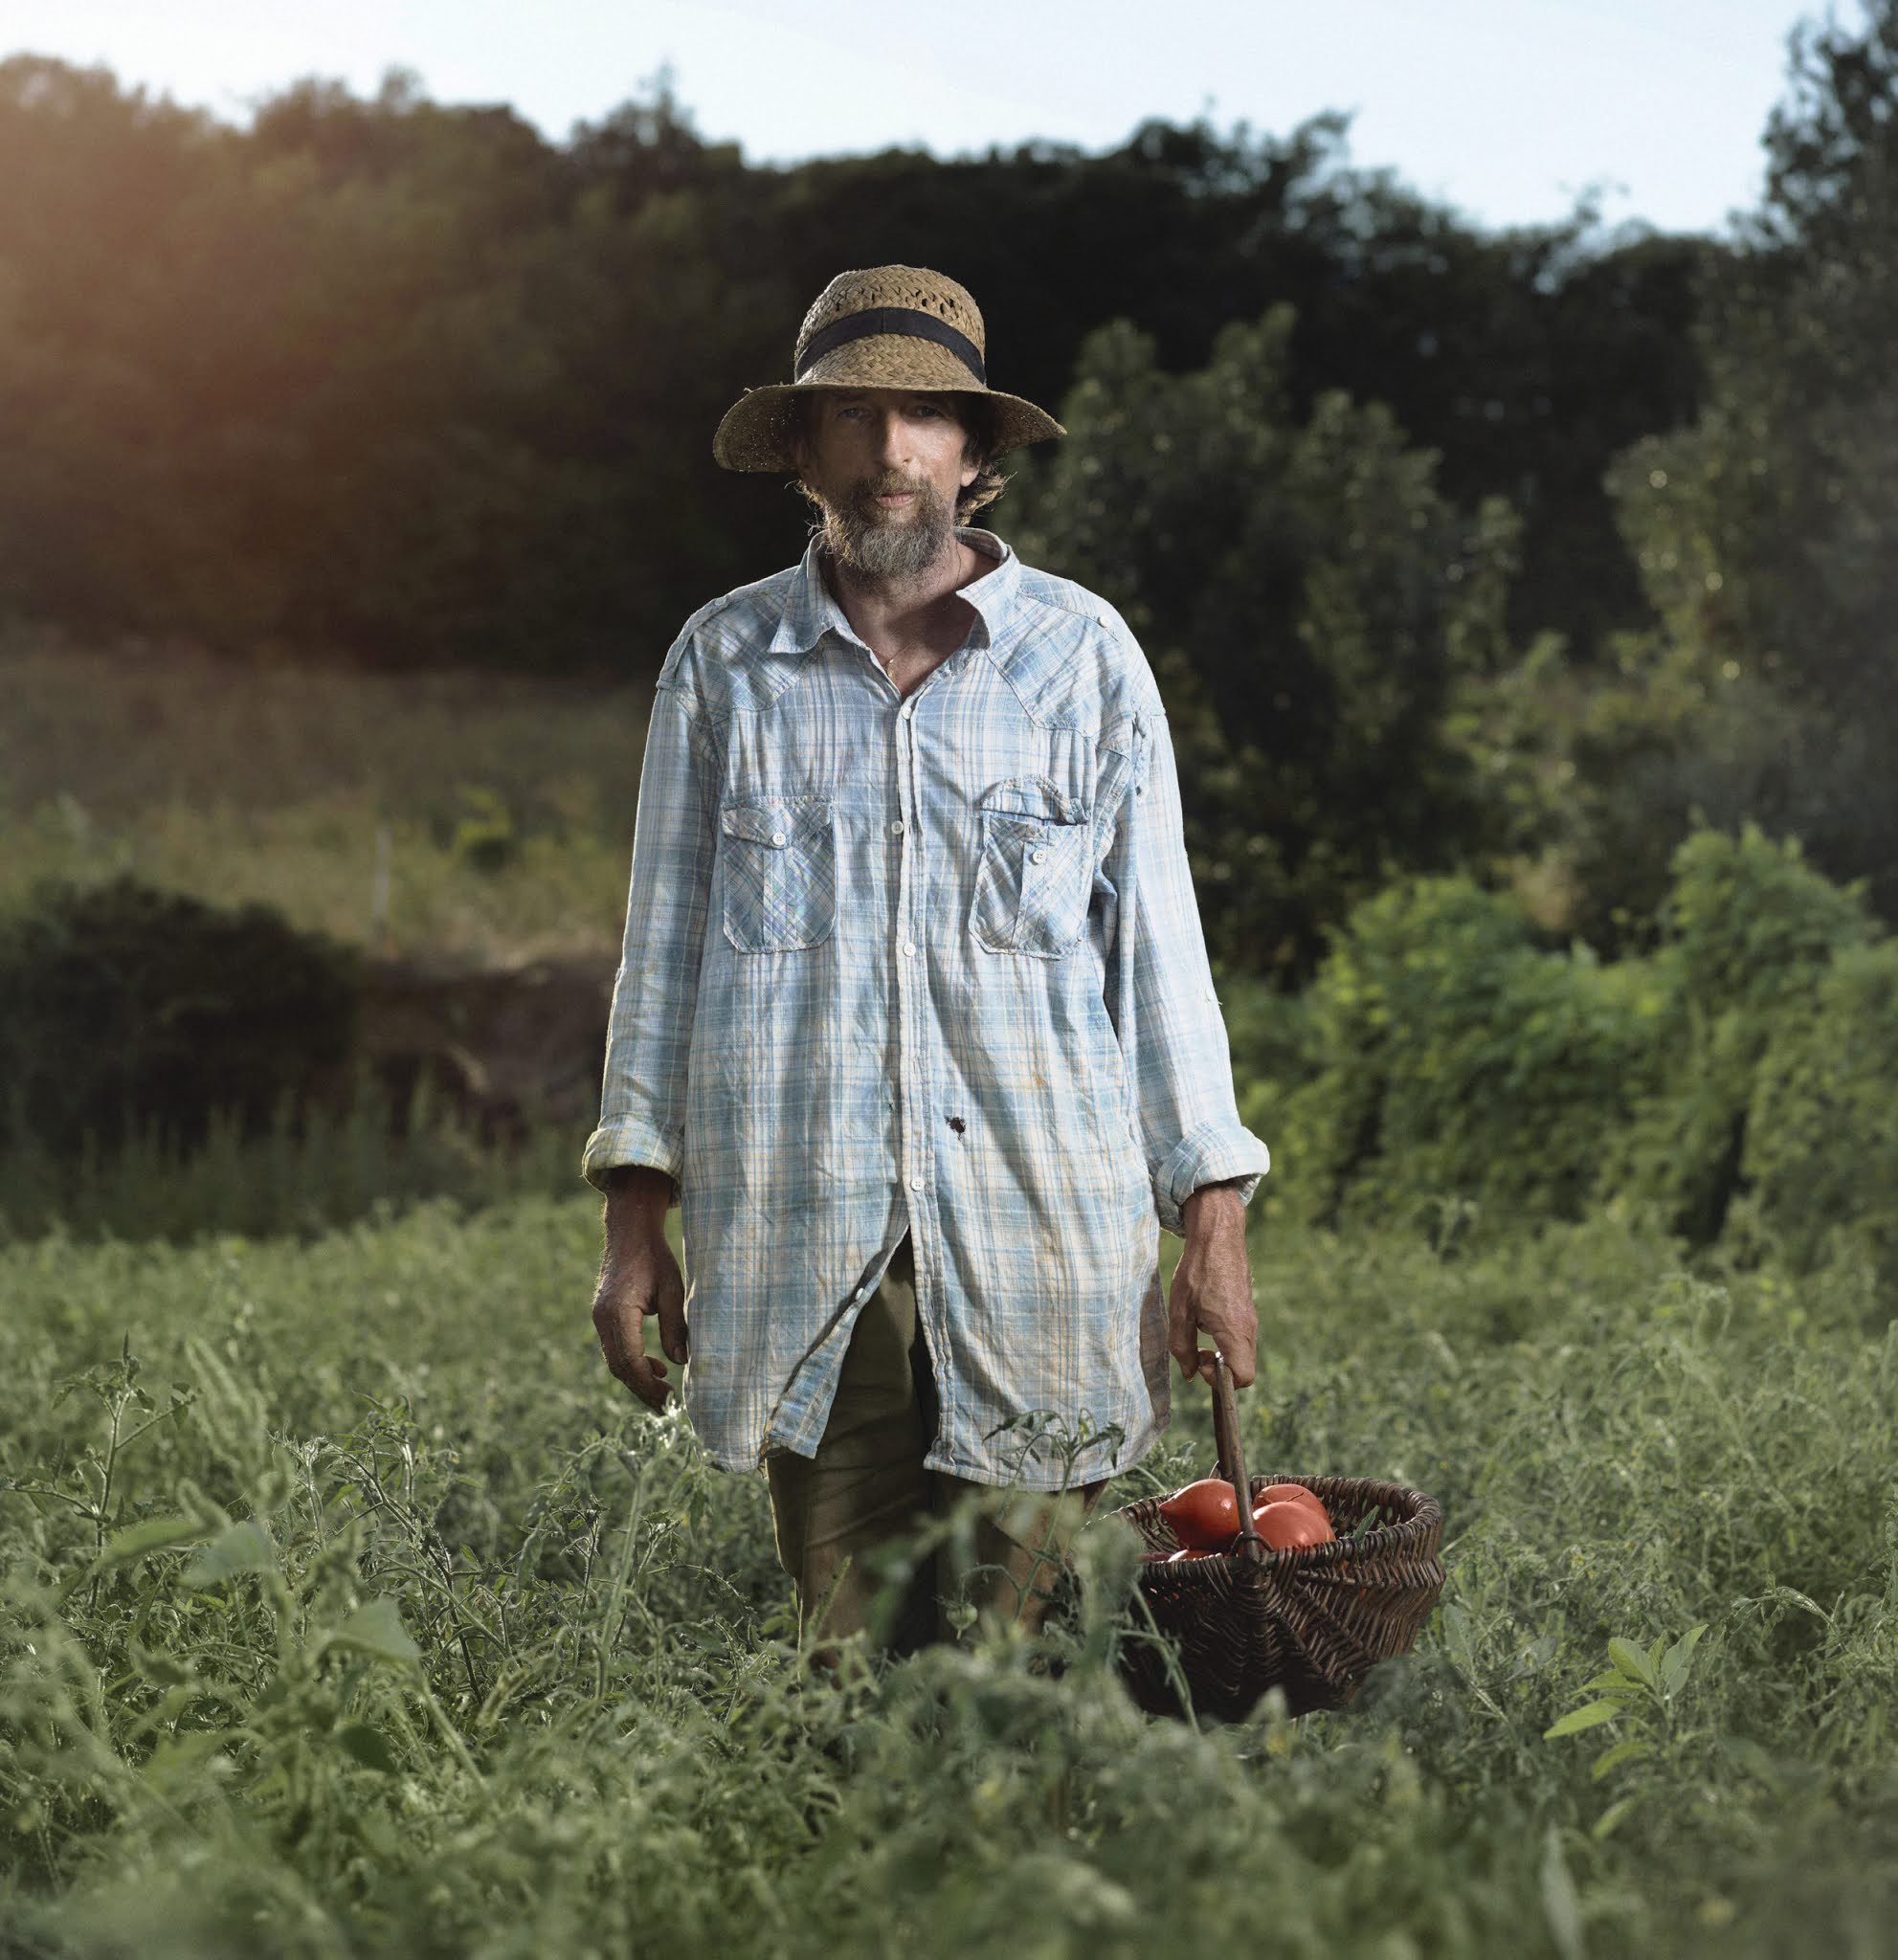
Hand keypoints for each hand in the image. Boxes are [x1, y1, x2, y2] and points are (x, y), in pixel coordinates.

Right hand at [592, 1229, 688, 1412]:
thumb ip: (675, 1326)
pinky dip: (633, 1362)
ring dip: (637, 1378)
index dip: (648, 1384)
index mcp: (617, 1312)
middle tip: (667, 1407)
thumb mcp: (672, 1289)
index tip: (669, 1399)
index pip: (630, 1360)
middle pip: (619, 1366)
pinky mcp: (603, 1316)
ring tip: (664, 1392)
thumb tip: (681, 1361)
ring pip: (615, 1360)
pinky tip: (655, 1367)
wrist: (629, 1232)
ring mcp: (599, 1318)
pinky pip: (615, 1347)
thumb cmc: (654, 1256)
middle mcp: (602, 1318)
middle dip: (642, 1389)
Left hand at [1167, 1185, 1256, 1388]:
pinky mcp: (1248, 1310)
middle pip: (1244, 1368)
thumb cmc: (1197, 1272)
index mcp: (1234, 1331)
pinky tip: (1206, 1319)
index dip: (1220, 1381)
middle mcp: (1248, 1328)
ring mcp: (1251, 1319)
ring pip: (1243, 1353)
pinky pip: (1241, 1338)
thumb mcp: (1180, 1312)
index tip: (1200, 1361)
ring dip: (1222, 1354)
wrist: (1218, 1237)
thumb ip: (1182, 1348)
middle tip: (1198, 1350)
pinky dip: (1226, 1340)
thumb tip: (1189, 1374)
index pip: (1243, 1377)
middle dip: (1219, 1370)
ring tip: (1199, 1330)